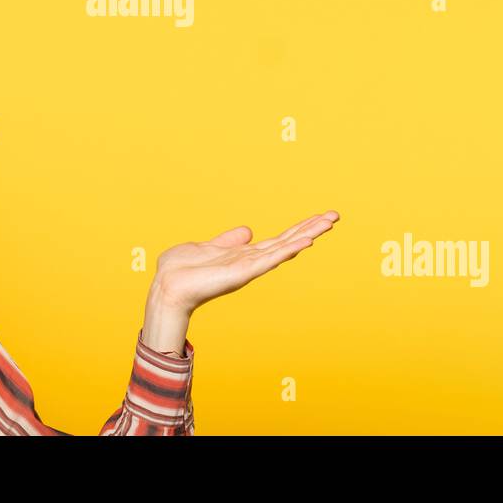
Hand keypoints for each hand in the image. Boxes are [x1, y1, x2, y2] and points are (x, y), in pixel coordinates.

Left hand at [150, 211, 340, 316]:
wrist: (167, 287)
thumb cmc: (181, 270)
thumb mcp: (207, 247)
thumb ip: (228, 240)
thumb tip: (247, 231)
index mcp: (244, 255)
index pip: (279, 240)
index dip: (299, 228)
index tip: (321, 217)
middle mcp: (251, 261)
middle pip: (288, 242)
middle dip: (311, 228)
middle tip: (335, 215)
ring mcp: (249, 268)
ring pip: (284, 248)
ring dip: (306, 235)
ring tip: (326, 224)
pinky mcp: (242, 273)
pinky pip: (269, 259)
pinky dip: (287, 250)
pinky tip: (304, 242)